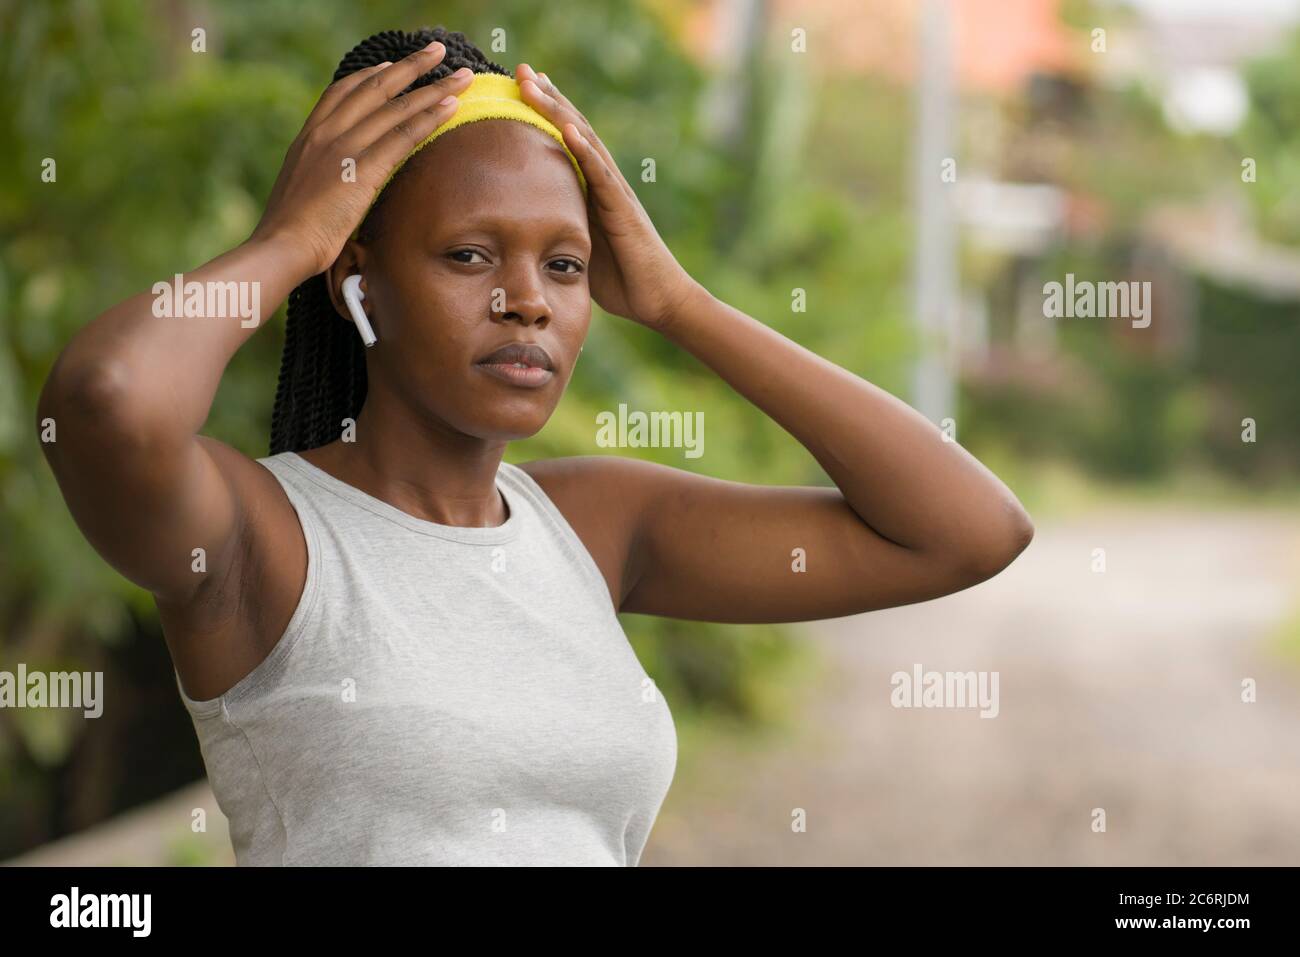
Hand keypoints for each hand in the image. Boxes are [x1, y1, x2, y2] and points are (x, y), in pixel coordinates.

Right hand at [250, 41, 475, 277]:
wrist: (282, 245)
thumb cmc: (290, 234)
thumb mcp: (301, 193)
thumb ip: (318, 178)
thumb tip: (334, 185)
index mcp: (308, 137)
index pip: (340, 93)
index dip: (369, 76)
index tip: (390, 64)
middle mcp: (326, 133)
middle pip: (375, 88)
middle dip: (410, 67)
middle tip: (436, 51)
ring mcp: (344, 147)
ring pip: (397, 107)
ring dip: (434, 88)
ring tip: (462, 75)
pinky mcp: (363, 167)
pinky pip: (404, 135)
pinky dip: (429, 118)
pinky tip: (451, 107)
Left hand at [516, 63, 703, 331]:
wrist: (660, 301)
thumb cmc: (623, 282)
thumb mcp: (579, 250)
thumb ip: (560, 232)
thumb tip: (528, 232)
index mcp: (594, 190)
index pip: (568, 141)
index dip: (547, 113)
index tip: (524, 87)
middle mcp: (606, 183)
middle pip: (574, 129)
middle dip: (548, 98)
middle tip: (521, 69)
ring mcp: (615, 192)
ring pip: (585, 141)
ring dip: (559, 110)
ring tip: (535, 84)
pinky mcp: (623, 209)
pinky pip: (601, 174)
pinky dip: (583, 148)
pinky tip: (566, 127)